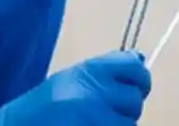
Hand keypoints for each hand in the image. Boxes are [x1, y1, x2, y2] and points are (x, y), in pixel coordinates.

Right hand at [0, 50, 150, 125]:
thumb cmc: (38, 109)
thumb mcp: (69, 80)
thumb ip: (105, 70)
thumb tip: (140, 58)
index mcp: (88, 72)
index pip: (136, 69)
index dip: (138, 80)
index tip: (131, 88)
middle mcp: (94, 95)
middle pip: (135, 101)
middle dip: (124, 110)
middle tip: (100, 113)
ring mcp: (95, 121)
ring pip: (128, 125)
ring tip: (89, 124)